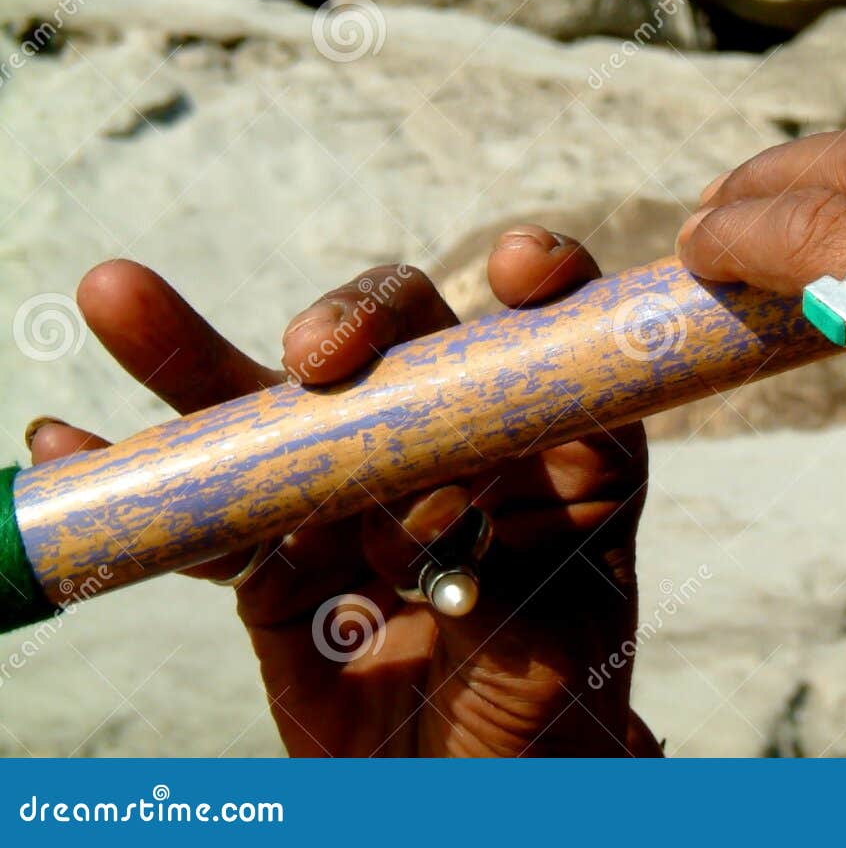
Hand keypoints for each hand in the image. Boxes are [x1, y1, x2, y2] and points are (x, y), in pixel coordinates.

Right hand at [28, 226, 656, 756]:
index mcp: (552, 452)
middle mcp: (452, 451)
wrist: (462, 804)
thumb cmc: (544, 714)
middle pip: (405, 349)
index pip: (548, 342)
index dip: (544, 284)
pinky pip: (208, 516)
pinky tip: (67, 441)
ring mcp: (354, 496)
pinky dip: (137, 482)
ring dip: (195, 357)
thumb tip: (436, 514)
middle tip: (318, 356)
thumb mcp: (559, 636)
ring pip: (279, 412)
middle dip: (362, 326)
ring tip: (118, 297)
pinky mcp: (277, 558)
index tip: (517, 270)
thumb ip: (509, 564)